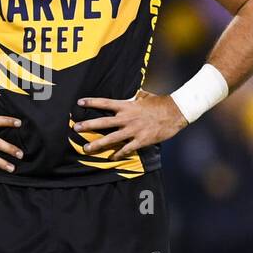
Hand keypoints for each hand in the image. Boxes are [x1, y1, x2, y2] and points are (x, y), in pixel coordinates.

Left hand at [72, 91, 187, 158]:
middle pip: (103, 122)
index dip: (91, 102)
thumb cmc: (161, 103)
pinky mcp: (141, 140)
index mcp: (127, 106)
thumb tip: (136, 94)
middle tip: (76, 128)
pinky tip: (111, 158)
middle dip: (88, 125)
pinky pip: (126, 149)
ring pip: (111, 138)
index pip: (105, 103)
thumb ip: (137, 97)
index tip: (79, 102)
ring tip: (86, 148)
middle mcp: (127, 118)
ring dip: (98, 144)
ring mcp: (133, 130)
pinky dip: (118, 153)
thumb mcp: (146, 97)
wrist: (175, 113)